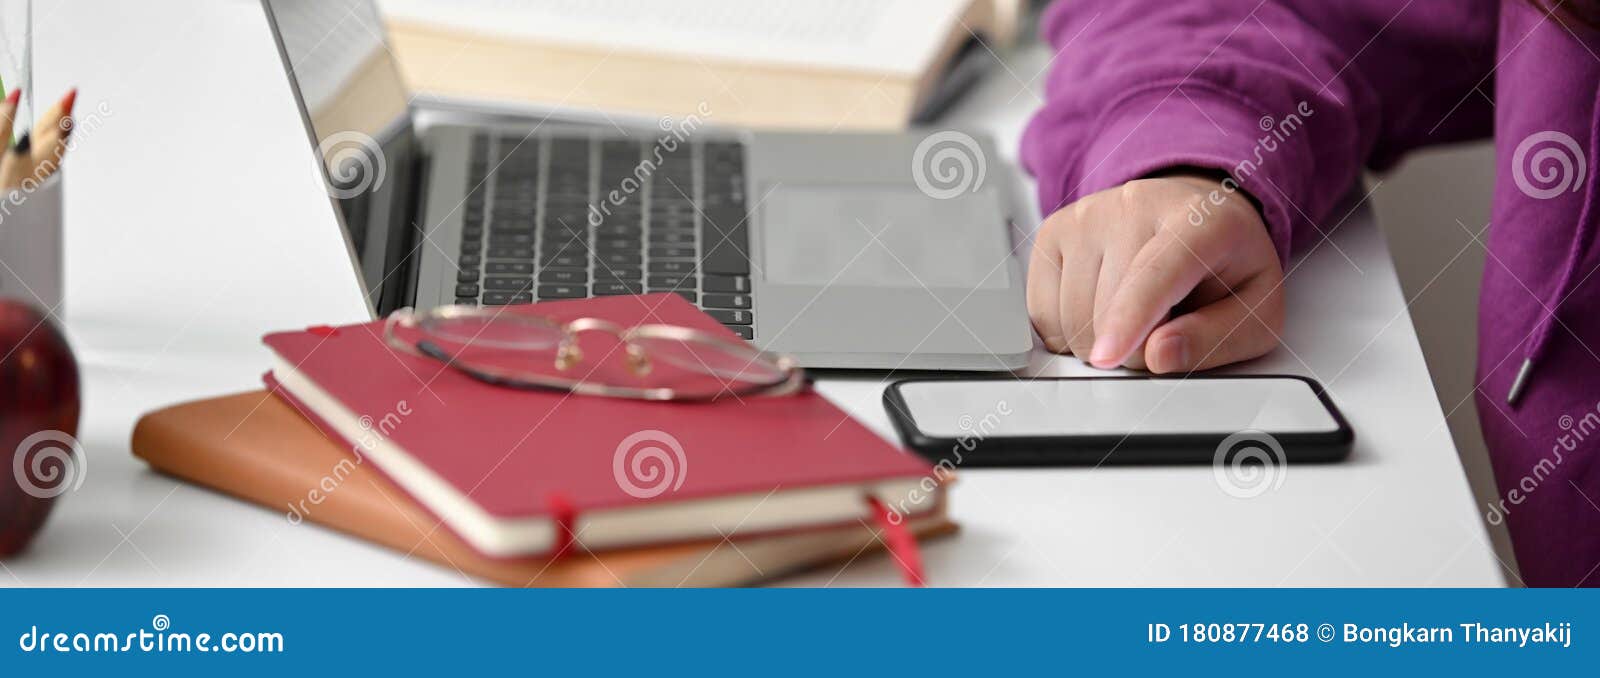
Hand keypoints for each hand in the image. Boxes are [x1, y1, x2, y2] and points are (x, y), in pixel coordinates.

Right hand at [1026, 173, 1284, 371]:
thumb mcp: (1255, 311)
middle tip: (1163, 333)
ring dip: (1099, 343)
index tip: (1109, 357)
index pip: (1155, 274)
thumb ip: (1217, 338)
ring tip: (1134, 318)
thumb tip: (1159, 355)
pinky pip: (1042, 312)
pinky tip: (1099, 311)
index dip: (1130, 319)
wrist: (1195, 212)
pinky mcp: (1054, 231)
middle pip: (1106, 310)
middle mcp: (1136, 206)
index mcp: (1201, 221)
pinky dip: (1068, 332)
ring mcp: (1088, 215)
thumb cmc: (1225, 265)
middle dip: (1131, 352)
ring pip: (1071, 318)